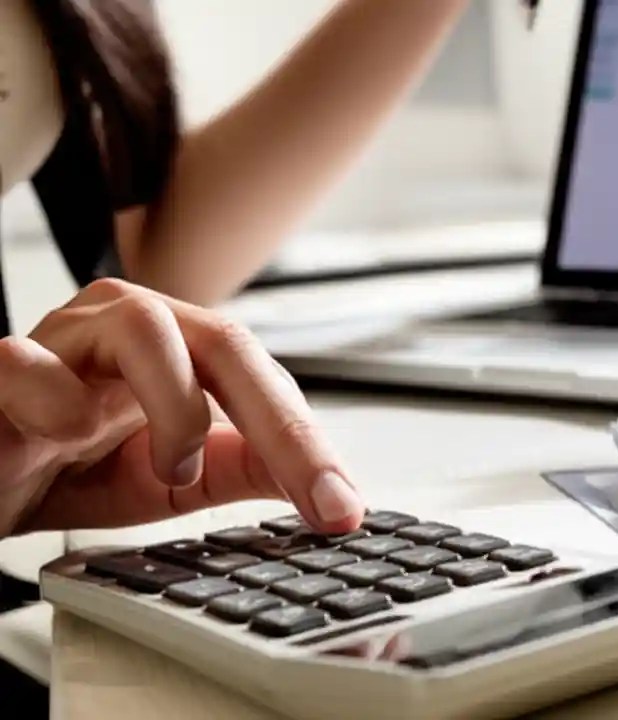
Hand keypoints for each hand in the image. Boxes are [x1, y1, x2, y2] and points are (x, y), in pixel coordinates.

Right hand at [0, 278, 364, 537]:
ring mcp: (62, 340)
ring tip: (172, 468)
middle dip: (282, 425)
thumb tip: (319, 483)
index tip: (343, 506)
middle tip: (318, 494)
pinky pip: (29, 362)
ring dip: (176, 406)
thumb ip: (236, 469)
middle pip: (224, 343)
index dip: (308, 441)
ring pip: (142, 325)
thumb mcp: (165, 480)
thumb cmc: (64, 464)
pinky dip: (61, 401)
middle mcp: (127, 329)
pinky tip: (69, 435)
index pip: (262, 378)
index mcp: (176, 351)